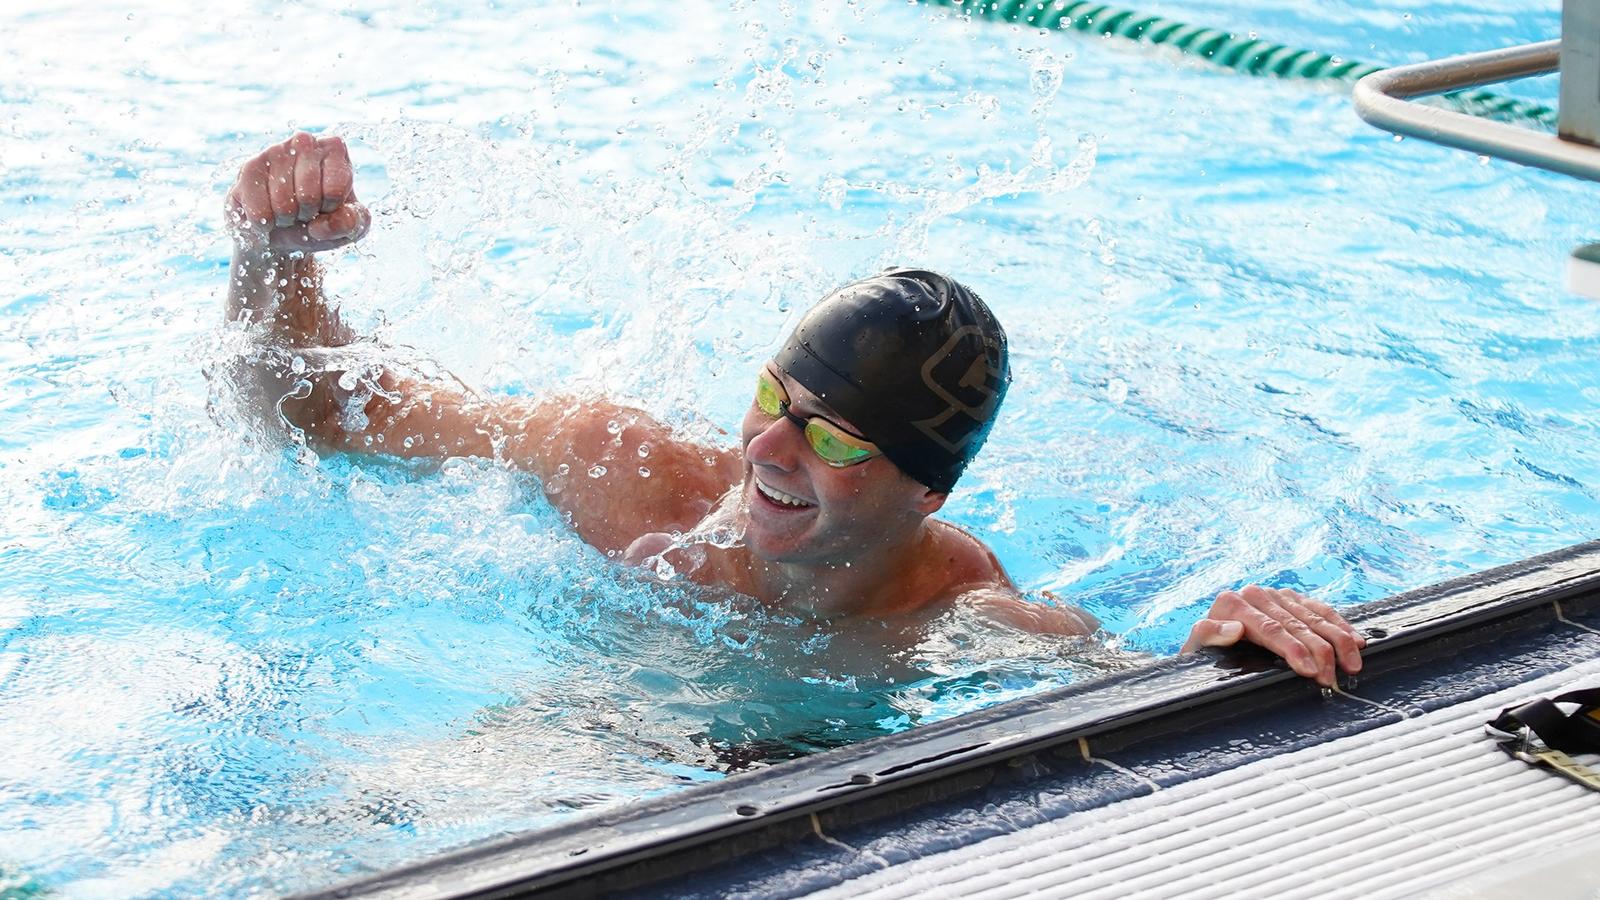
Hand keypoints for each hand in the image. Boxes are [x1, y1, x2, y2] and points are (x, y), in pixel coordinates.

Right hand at [225, 131, 368, 252]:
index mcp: (335, 150)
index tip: (329, 205)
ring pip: (283, 205)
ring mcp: (274, 151)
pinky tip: (268, 215)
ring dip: (287, 220)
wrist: (286, 230)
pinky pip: (260, 212)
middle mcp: (305, 141)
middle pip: (309, 196)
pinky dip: (266, 224)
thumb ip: (351, 224)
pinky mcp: (249, 168)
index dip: (332, 209)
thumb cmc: (324, 221)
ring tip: (288, 211)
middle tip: (306, 210)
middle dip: (308, 215)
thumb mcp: (351, 227)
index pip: (336, 189)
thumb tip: (323, 226)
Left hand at [1181, 585, 1364, 686]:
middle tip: (1332, 678)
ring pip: (1313, 617)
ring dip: (1338, 641)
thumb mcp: (1197, 648)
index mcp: (1231, 604)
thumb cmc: (1206, 652)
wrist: (1209, 642)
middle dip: (1319, 652)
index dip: (1293, 649)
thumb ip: (1207, 635)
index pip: (1270, 628)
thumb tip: (1233, 629)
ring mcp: (1275, 594)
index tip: (1310, 671)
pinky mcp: (1291, 598)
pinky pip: (1320, 610)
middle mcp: (1254, 594)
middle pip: (1295, 624)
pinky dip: (1340, 626)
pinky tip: (1355, 641)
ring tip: (1352, 665)